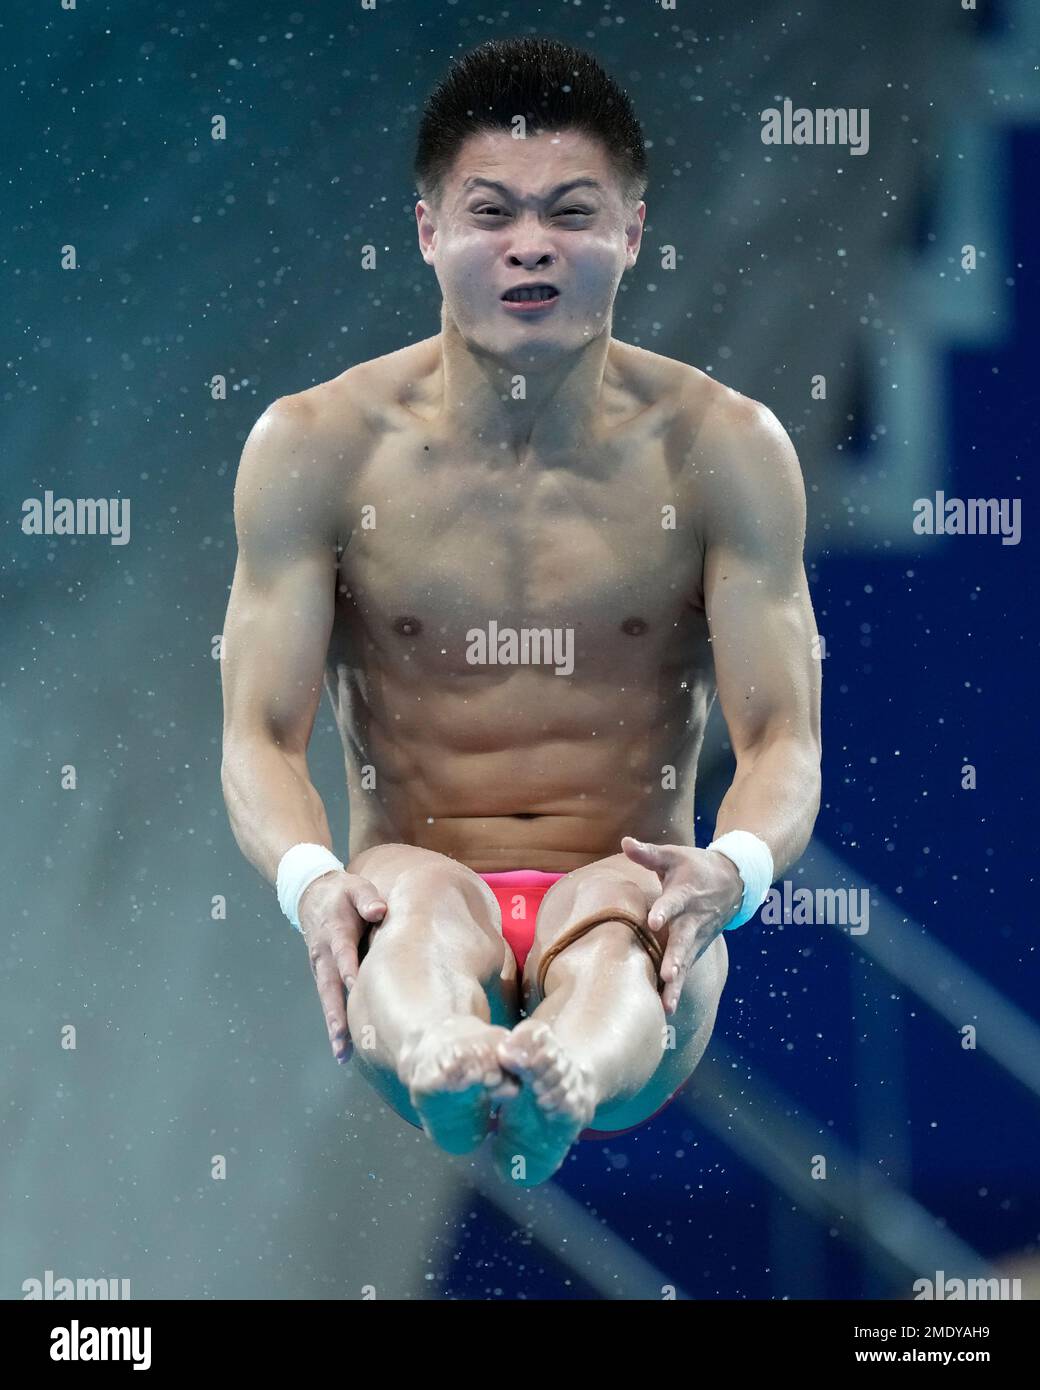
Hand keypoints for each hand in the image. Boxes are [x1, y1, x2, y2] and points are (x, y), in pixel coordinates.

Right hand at [297, 870, 386, 1062]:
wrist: (312, 894)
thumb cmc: (342, 893)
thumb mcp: (356, 888)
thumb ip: (367, 899)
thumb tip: (379, 910)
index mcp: (335, 933)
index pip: (343, 954)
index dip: (349, 970)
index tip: (357, 987)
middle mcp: (324, 955)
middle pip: (329, 987)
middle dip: (336, 1013)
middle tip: (342, 1038)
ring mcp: (321, 967)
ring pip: (327, 999)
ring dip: (334, 1025)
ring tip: (342, 1053)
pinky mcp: (323, 974)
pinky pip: (329, 999)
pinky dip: (334, 1021)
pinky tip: (343, 1045)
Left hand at [620, 836, 742, 1014]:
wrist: (734, 881)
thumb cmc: (694, 867)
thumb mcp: (673, 855)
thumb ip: (648, 853)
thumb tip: (625, 841)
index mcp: (684, 894)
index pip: (673, 903)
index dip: (664, 911)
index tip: (654, 921)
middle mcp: (692, 920)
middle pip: (683, 941)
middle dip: (675, 958)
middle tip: (668, 975)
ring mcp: (697, 938)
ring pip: (687, 963)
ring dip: (677, 984)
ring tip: (667, 1005)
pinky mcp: (696, 949)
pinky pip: (687, 971)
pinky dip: (678, 990)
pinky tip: (666, 1010)